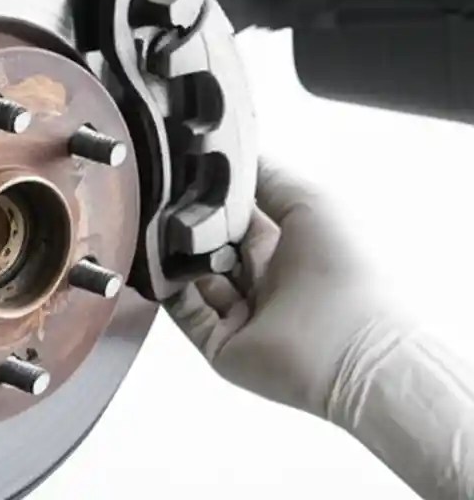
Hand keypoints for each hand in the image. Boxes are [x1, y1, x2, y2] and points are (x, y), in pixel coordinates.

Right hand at [165, 158, 400, 420]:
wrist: (349, 347)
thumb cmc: (342, 270)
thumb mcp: (311, 203)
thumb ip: (271, 179)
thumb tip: (237, 157)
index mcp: (284, 249)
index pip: (238, 219)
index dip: (214, 198)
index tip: (183, 174)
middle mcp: (260, 282)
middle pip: (211, 248)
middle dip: (191, 227)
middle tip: (163, 201)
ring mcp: (238, 314)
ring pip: (192, 278)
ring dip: (176, 257)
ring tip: (156, 230)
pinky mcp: (218, 343)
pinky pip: (184, 312)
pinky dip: (168, 289)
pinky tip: (156, 264)